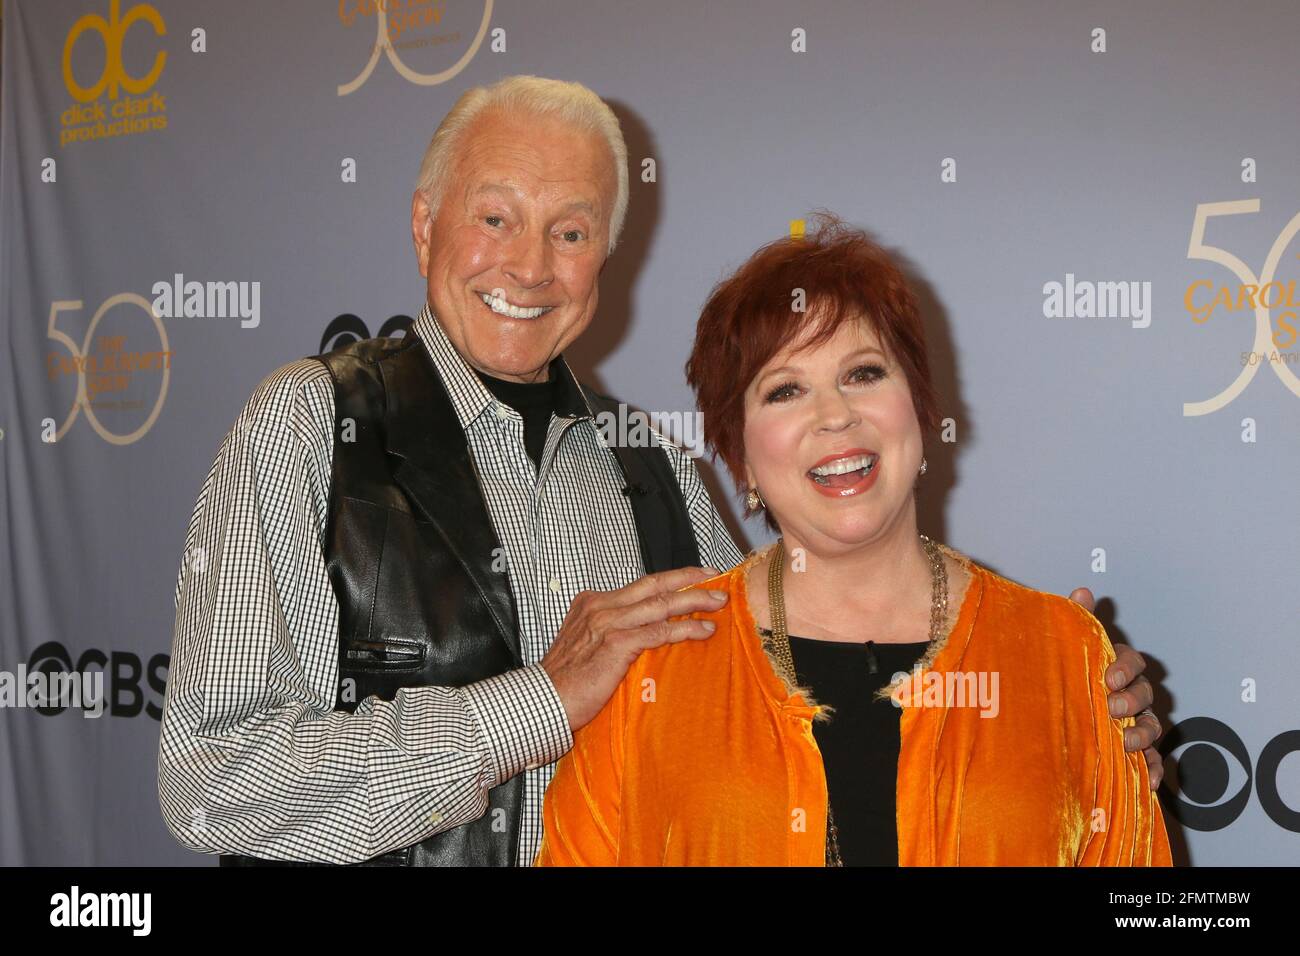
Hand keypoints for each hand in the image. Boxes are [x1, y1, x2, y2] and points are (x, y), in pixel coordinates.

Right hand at [543, 567, 727, 730]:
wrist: (542, 701)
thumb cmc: (565, 681)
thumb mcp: (586, 644)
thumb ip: (610, 631)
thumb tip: (644, 632)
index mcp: (592, 602)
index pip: (640, 585)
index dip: (671, 579)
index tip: (695, 576)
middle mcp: (600, 606)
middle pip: (654, 585)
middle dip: (689, 579)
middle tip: (715, 577)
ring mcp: (608, 622)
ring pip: (661, 604)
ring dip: (695, 601)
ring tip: (719, 602)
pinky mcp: (616, 643)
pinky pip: (659, 631)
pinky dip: (685, 628)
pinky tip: (704, 630)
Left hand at [1069, 587, 1163, 790]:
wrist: (1049, 716)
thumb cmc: (1064, 674)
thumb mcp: (1067, 648)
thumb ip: (1077, 620)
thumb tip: (1083, 591)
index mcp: (1115, 667)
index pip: (1131, 661)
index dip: (1123, 668)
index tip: (1107, 678)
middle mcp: (1131, 694)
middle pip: (1144, 694)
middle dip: (1132, 701)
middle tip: (1112, 708)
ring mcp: (1136, 722)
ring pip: (1151, 727)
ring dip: (1144, 735)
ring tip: (1128, 743)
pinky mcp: (1137, 752)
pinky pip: (1154, 760)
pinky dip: (1154, 769)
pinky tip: (1148, 780)